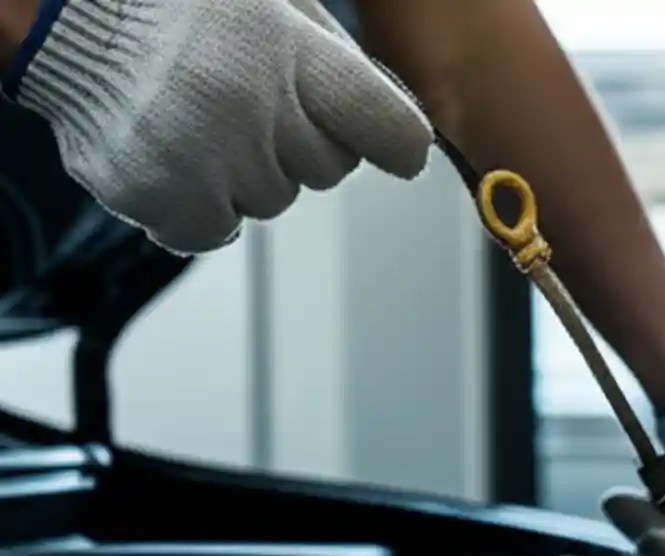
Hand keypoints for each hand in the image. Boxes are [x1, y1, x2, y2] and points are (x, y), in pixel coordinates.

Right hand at [2, 0, 432, 252]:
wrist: (70, 18)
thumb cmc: (186, 8)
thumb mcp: (280, 7)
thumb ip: (343, 65)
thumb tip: (401, 133)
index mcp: (294, 55)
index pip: (391, 132)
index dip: (398, 145)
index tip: (396, 151)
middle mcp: (254, 109)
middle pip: (328, 170)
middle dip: (302, 144)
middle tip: (251, 103)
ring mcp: (203, 157)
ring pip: (272, 201)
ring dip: (247, 172)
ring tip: (203, 120)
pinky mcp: (158, 196)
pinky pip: (215, 231)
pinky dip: (201, 207)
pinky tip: (178, 159)